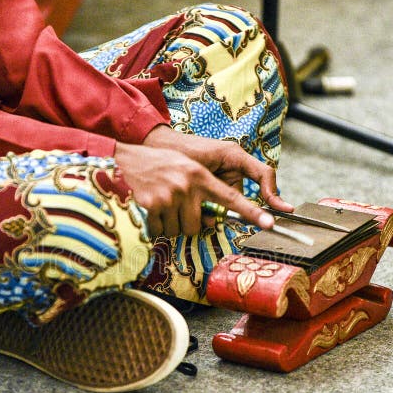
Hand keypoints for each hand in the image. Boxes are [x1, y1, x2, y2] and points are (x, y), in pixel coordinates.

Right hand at [113, 125, 292, 236]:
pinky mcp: (151, 206)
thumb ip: (201, 189)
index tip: (269, 223)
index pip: (231, 199)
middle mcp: (188, 186)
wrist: (122, 160)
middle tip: (175, 209)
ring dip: (170, 226)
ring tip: (159, 206)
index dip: (252, 212)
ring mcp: (169, 196)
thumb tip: (210, 218)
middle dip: (188, 224)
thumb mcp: (184, 169)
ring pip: (179, 231)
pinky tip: (147, 210)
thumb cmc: (155, 165)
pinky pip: (160, 231)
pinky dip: (154, 226)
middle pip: (198, 225)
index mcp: (200, 176)